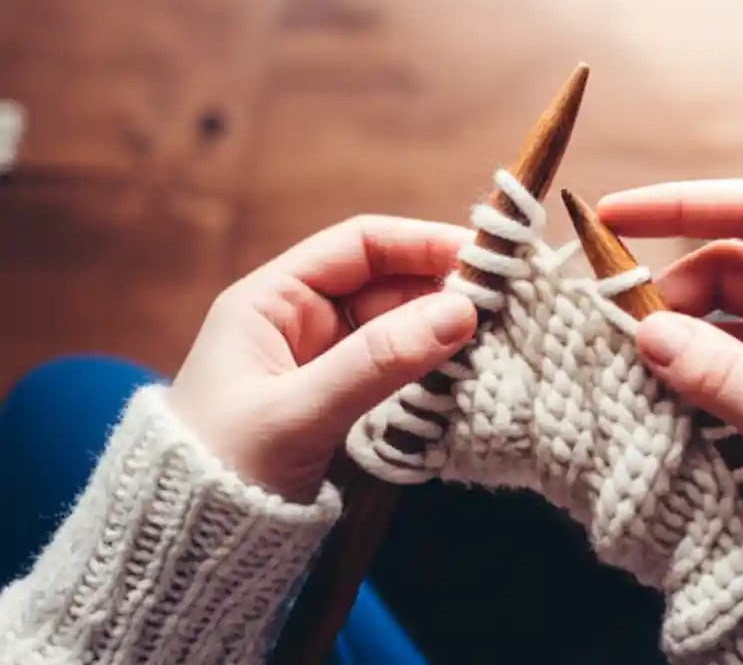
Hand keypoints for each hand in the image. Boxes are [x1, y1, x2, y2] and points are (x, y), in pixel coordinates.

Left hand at [168, 216, 477, 501]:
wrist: (187, 551)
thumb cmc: (221, 471)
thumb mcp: (299, 412)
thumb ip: (378, 362)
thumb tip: (460, 313)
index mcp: (270, 301)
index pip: (359, 246)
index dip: (421, 242)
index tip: (481, 256)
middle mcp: (300, 322)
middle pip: (388, 284)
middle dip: (443, 290)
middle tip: (505, 303)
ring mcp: (324, 363)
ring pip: (401, 327)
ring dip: (444, 331)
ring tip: (497, 339)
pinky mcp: (343, 402)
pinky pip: (399, 369)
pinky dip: (434, 369)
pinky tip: (468, 374)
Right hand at [598, 181, 742, 529]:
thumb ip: (726, 381)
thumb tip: (647, 333)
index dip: (684, 204)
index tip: (614, 218)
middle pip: (734, 264)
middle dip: (674, 290)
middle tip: (617, 330)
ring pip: (731, 314)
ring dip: (684, 336)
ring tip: (638, 372)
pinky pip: (741, 357)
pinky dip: (703, 371)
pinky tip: (671, 398)